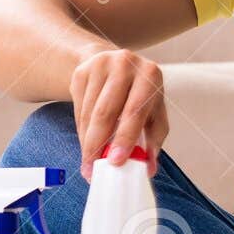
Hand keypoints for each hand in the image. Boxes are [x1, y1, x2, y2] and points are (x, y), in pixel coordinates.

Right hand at [70, 48, 167, 181]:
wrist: (116, 64)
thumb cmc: (140, 94)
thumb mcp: (154, 112)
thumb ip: (154, 139)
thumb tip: (148, 169)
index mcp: (150, 75)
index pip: (135, 111)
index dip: (124, 138)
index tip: (115, 161)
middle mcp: (125, 65)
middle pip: (105, 112)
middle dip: (98, 145)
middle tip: (93, 169)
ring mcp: (100, 65)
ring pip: (89, 113)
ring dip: (87, 142)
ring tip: (89, 162)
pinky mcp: (82, 72)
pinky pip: (78, 108)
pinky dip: (82, 130)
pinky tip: (86, 142)